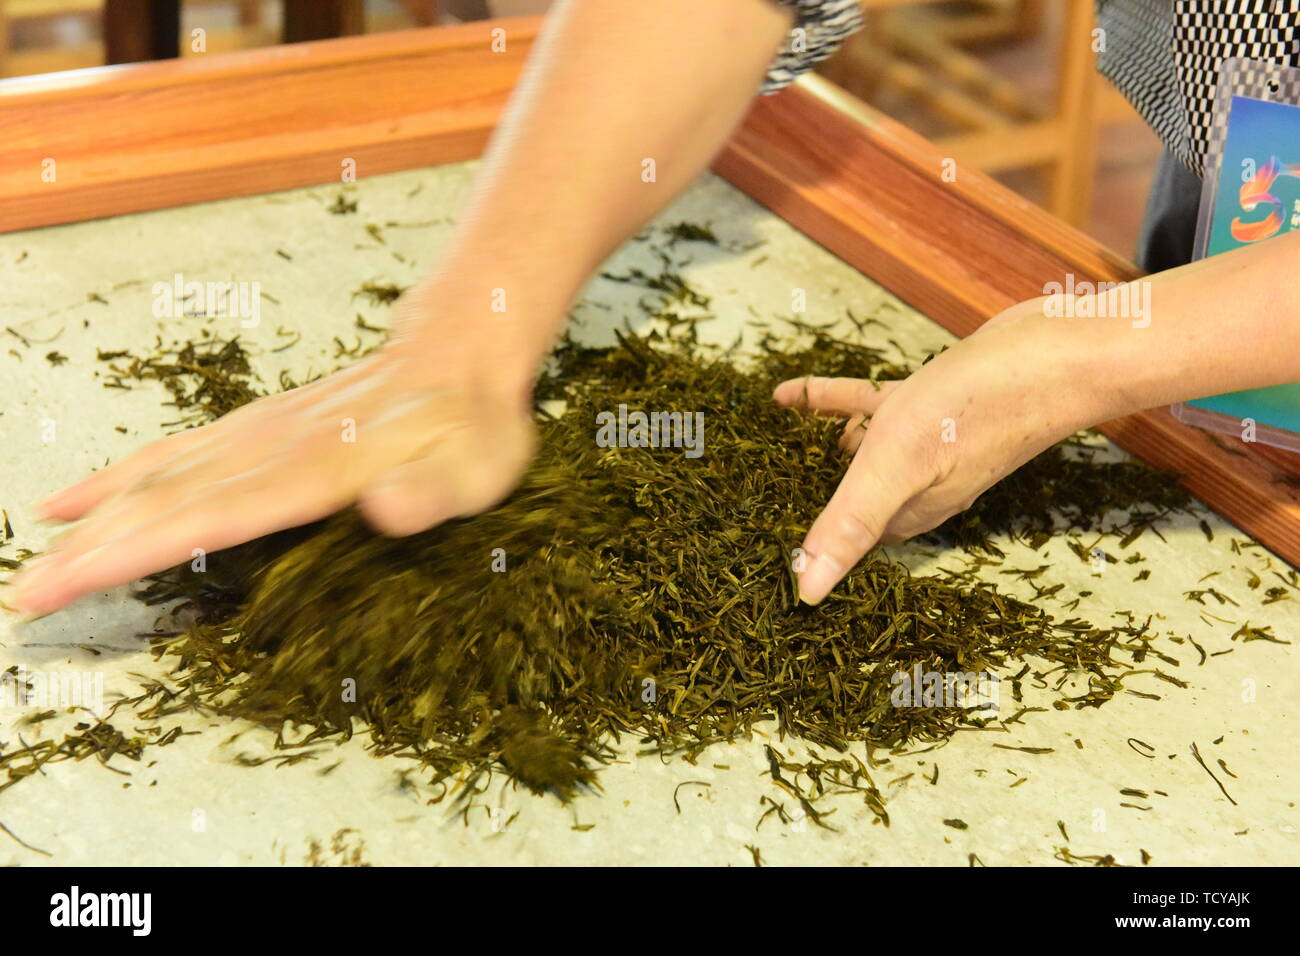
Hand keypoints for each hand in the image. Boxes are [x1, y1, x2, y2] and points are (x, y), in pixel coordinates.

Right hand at [5, 284, 540, 616]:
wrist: (457, 352)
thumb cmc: (470, 423)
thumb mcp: (478, 468)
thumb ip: (434, 494)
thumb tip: (388, 510)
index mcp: (316, 468)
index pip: (209, 515)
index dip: (134, 550)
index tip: (68, 580)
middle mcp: (271, 448)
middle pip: (164, 500)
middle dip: (90, 550)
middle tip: (26, 597)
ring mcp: (257, 433)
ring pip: (158, 477)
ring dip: (93, 520)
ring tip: (37, 558)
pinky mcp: (255, 427)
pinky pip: (173, 454)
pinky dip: (118, 479)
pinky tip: (80, 499)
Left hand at [774, 301, 1099, 603]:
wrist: (1060, 352)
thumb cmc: (979, 406)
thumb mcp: (896, 464)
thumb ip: (850, 524)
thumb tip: (805, 594)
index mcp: (909, 509)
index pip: (849, 543)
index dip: (814, 554)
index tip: (771, 569)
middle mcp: (919, 483)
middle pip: (852, 502)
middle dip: (812, 507)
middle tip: (756, 512)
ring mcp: (928, 443)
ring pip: (859, 455)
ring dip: (818, 455)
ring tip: (771, 452)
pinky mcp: (935, 402)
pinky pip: (868, 408)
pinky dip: (827, 403)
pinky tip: (788, 394)